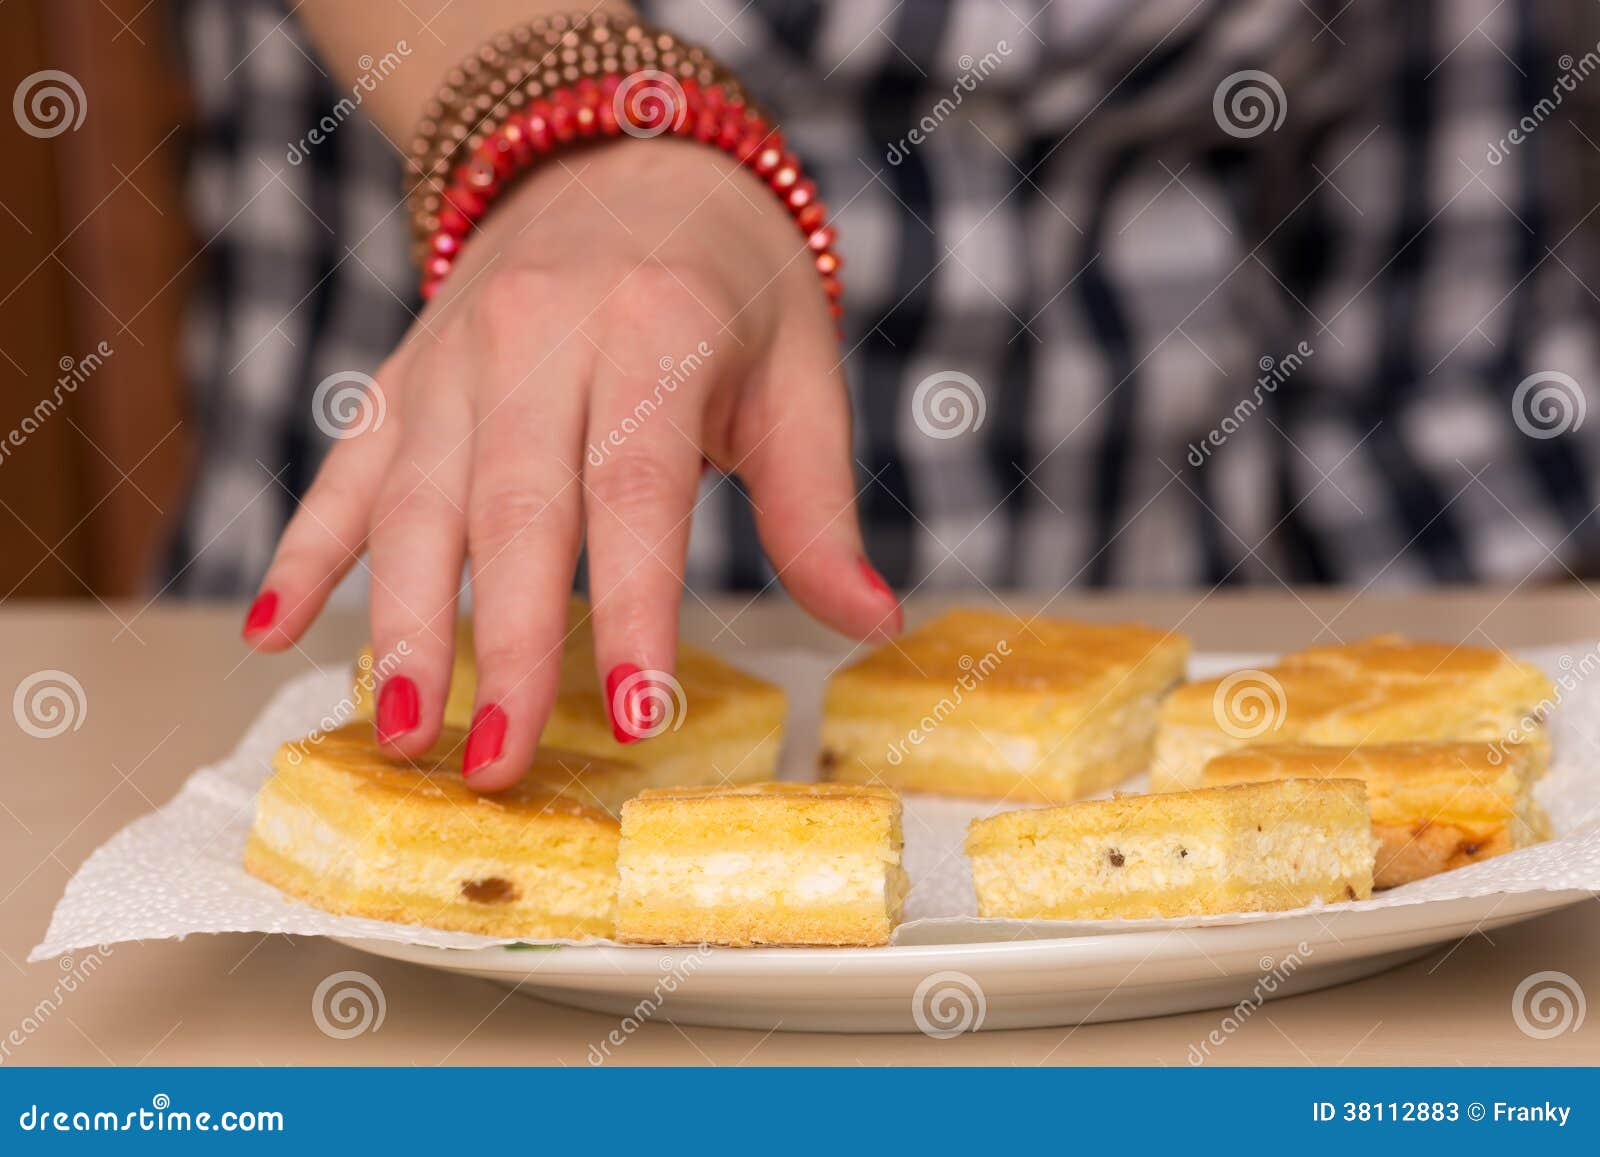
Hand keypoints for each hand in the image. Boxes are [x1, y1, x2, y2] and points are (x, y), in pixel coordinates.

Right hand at [242, 136, 901, 787]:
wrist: (620, 158)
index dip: (634, 610)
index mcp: (653, 332)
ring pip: (417, 502)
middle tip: (498, 764)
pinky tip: (277, 628)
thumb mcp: (797, 375)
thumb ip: (817, 506)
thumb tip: (873, 621)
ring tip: (403, 733)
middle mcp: (538, 336)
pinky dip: (306, 549)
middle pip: (514, 509)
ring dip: (403, 623)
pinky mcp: (404, 378)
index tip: (635, 716)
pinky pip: (346, 468)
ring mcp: (454, 357)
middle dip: (503, 647)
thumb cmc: (726, 286)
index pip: (637, 492)